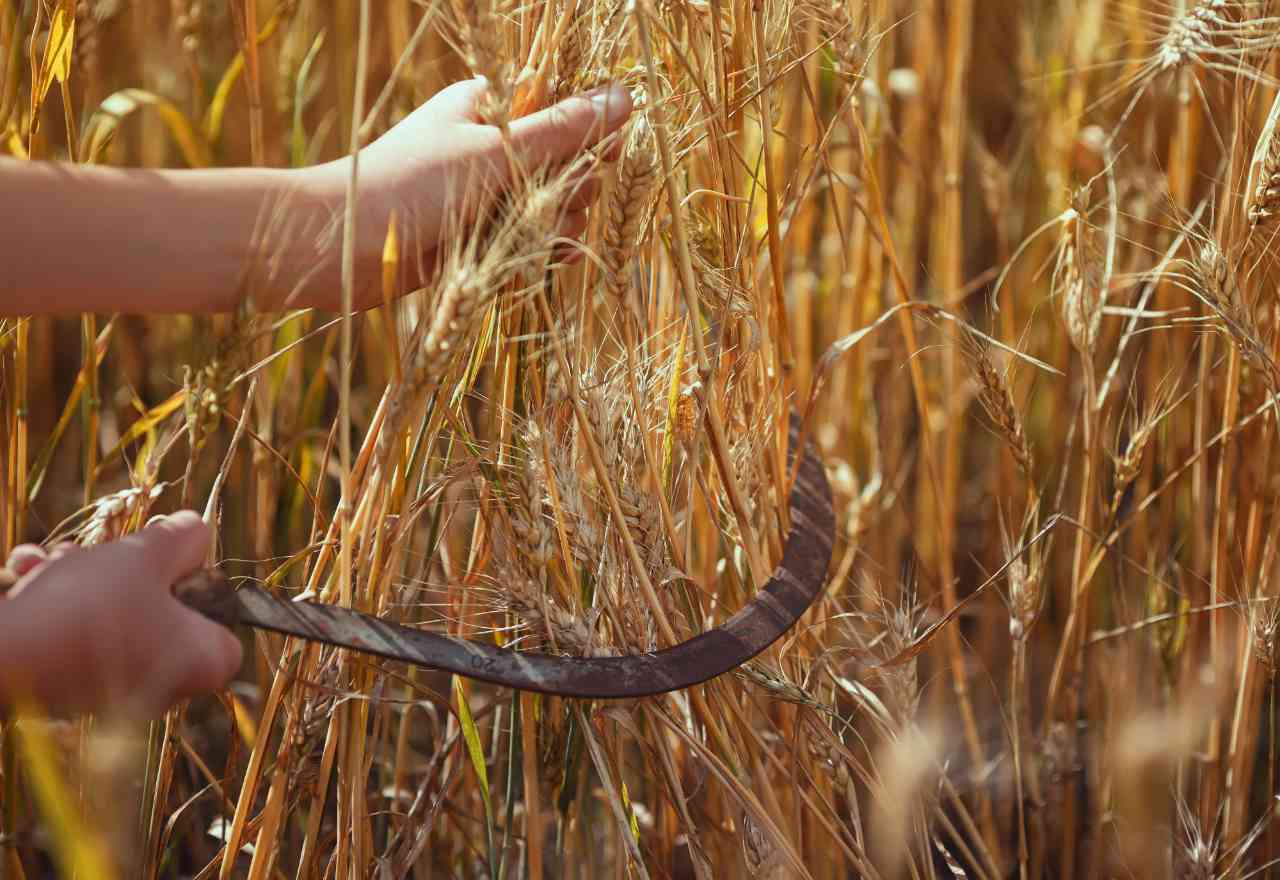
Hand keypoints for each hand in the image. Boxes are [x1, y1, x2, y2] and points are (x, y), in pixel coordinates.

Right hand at [0, 512, 242, 718]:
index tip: (175, 564)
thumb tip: (197, 531)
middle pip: (162, 611)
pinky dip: (54, 602)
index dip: (206, 587)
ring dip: (80, 576)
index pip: (228, 624)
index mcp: (201, 661)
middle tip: (103, 553)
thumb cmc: (89, 605)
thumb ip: (181, 538)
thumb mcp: (145, 554)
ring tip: (51, 560)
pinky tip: (26, 573)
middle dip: (124, 570)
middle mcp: (165, 687)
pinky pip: (76, 635)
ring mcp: (115, 692)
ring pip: (112, 614)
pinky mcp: (71, 689)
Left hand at [300, 79, 633, 309]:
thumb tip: (626, 96)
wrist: (342, 246)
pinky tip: (542, 264)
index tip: (602, 158)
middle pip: (568, 163)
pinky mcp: (480, 237)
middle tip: (551, 203)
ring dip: (558, 225)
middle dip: (573, 189)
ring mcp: (487, 194)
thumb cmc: (411, 184)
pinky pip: (531, 241)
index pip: (566, 109)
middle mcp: (492, 146)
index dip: (591, 136)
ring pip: (554, 206)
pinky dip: (540, 252)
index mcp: (492, 106)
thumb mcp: (494, 153)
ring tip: (539, 241)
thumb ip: (563, 129)